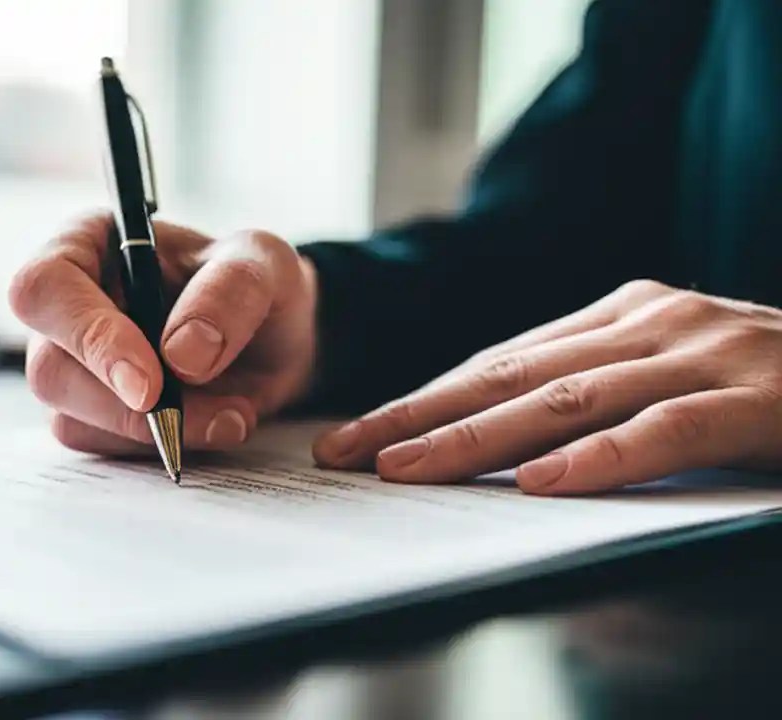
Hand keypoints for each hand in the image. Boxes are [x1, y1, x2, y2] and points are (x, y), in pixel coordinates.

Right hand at [9, 212, 316, 453]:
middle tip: (198, 415)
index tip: (150, 382)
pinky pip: (102, 446)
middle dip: (125, 405)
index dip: (89, 338)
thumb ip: (229, 293)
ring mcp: (73, 364)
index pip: (46, 288)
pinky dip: (158, 447)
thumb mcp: (263, 264)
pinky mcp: (91, 414)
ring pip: (71, 417)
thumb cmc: (253, 284)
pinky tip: (211, 424)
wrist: (272, 341)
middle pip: (50, 368)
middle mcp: (67, 305)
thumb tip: (181, 356)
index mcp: (88, 244)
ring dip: (152, 431)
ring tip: (229, 414)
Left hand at [313, 280, 781, 494]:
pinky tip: (541, 484)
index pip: (497, 363)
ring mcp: (702, 354)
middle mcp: (649, 323)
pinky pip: (664, 431)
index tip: (354, 437)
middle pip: (508, 376)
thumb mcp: (668, 376)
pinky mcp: (755, 398)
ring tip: (407, 469)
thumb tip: (499, 443)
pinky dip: (600, 459)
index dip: (420, 400)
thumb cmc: (765, 389)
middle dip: (418, 417)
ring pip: (567, 399)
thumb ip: (595, 393)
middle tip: (346, 454)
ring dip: (477, 438)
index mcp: (620, 316)